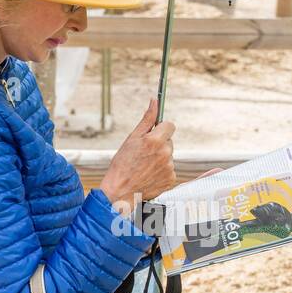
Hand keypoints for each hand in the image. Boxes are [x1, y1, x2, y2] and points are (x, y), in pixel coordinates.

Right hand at [100, 96, 175, 216]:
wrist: (120, 190)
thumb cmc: (122, 164)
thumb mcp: (132, 138)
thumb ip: (147, 119)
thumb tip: (155, 101)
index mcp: (156, 140)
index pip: (170, 125)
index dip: (162, 128)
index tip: (155, 133)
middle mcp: (165, 153)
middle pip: (169, 141)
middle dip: (159, 144)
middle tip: (144, 153)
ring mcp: (169, 167)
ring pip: (169, 156)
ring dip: (160, 158)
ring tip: (145, 166)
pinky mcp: (171, 179)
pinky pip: (170, 169)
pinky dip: (162, 171)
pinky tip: (150, 174)